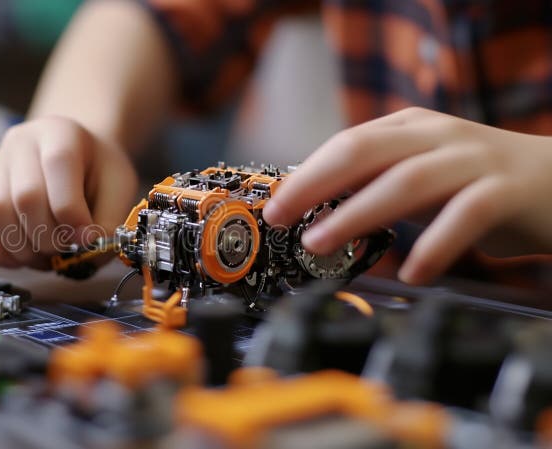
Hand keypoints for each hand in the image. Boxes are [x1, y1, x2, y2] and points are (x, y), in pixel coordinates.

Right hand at [0, 116, 138, 268]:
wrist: (72, 157)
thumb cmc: (97, 173)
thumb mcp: (119, 186)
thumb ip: (110, 220)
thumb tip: (87, 247)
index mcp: (59, 131)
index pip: (58, 164)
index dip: (73, 212)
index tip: (88, 238)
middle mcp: (19, 142)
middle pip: (25, 196)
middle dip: (50, 237)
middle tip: (68, 250)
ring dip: (24, 248)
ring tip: (48, 256)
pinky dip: (2, 253)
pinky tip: (26, 257)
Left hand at [263, 107, 551, 284]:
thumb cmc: (479, 185)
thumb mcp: (420, 178)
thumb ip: (374, 187)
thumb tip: (314, 212)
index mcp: (410, 128)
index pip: (346, 144)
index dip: (306, 174)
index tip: (274, 206)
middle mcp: (437, 136)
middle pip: (364, 151)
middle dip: (315, 185)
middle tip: (281, 218)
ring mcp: (473, 160)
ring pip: (406, 181)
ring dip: (356, 214)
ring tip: (321, 244)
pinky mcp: (507, 191)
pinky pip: (465, 217)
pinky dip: (435, 246)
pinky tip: (414, 274)